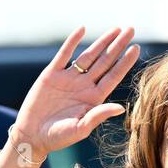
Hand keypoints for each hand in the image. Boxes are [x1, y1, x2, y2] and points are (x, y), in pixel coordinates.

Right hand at [10, 25, 141, 159]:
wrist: (31, 136)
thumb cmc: (57, 137)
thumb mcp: (80, 129)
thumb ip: (98, 116)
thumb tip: (121, 108)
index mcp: (93, 99)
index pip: (113, 76)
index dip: (124, 62)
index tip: (136, 48)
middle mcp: (83, 86)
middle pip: (104, 62)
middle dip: (117, 46)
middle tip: (130, 30)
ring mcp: (68, 79)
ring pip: (88, 56)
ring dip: (102, 42)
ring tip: (116, 29)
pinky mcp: (51, 74)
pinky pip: (64, 54)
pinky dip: (72, 41)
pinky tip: (82, 29)